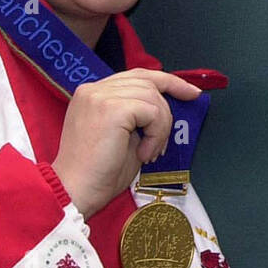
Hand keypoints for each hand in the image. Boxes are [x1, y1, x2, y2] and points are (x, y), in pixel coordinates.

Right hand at [51, 69, 201, 219]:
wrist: (76, 192)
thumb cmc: (98, 173)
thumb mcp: (124, 135)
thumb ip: (140, 115)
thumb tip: (169, 107)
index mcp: (93, 94)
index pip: (137, 76)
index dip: (167, 82)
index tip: (191, 93)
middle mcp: (94, 89)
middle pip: (148, 80)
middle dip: (169, 105)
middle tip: (169, 137)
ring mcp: (101, 96)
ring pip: (153, 97)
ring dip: (160, 128)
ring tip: (148, 152)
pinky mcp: (112, 108)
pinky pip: (152, 112)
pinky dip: (157, 134)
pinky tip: (144, 153)